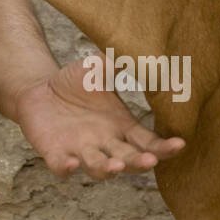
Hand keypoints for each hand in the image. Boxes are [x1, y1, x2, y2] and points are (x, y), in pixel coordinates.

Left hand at [13, 53, 185, 179]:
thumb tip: (145, 49)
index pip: (149, 143)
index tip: (180, 144)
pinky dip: (66, 168)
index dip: (164, 147)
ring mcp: (82, 152)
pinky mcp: (56, 154)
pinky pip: (62, 167)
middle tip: (150, 161)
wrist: (40, 89)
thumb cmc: (75, 82)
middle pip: (129, 161)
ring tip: (115, 165)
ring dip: (108, 169)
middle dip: (139, 163)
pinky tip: (71, 163)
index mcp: (122, 128)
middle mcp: (106, 145)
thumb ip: (119, 62)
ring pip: (99, 168)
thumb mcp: (98, 67)